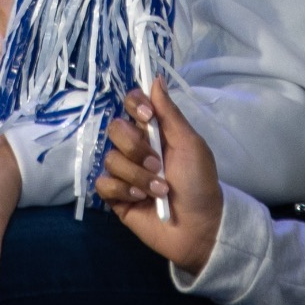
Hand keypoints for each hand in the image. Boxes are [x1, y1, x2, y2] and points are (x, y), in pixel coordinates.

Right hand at [94, 79, 222, 275]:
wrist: (199, 226)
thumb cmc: (200, 182)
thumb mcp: (190, 144)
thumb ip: (170, 113)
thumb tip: (156, 78)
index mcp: (155, 131)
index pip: (132, 103)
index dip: (135, 105)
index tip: (148, 117)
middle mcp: (136, 147)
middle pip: (115, 128)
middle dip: (136, 147)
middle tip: (158, 163)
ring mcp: (125, 172)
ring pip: (111, 159)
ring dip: (137, 174)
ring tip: (158, 190)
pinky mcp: (116, 197)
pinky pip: (104, 184)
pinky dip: (124, 190)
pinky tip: (141, 199)